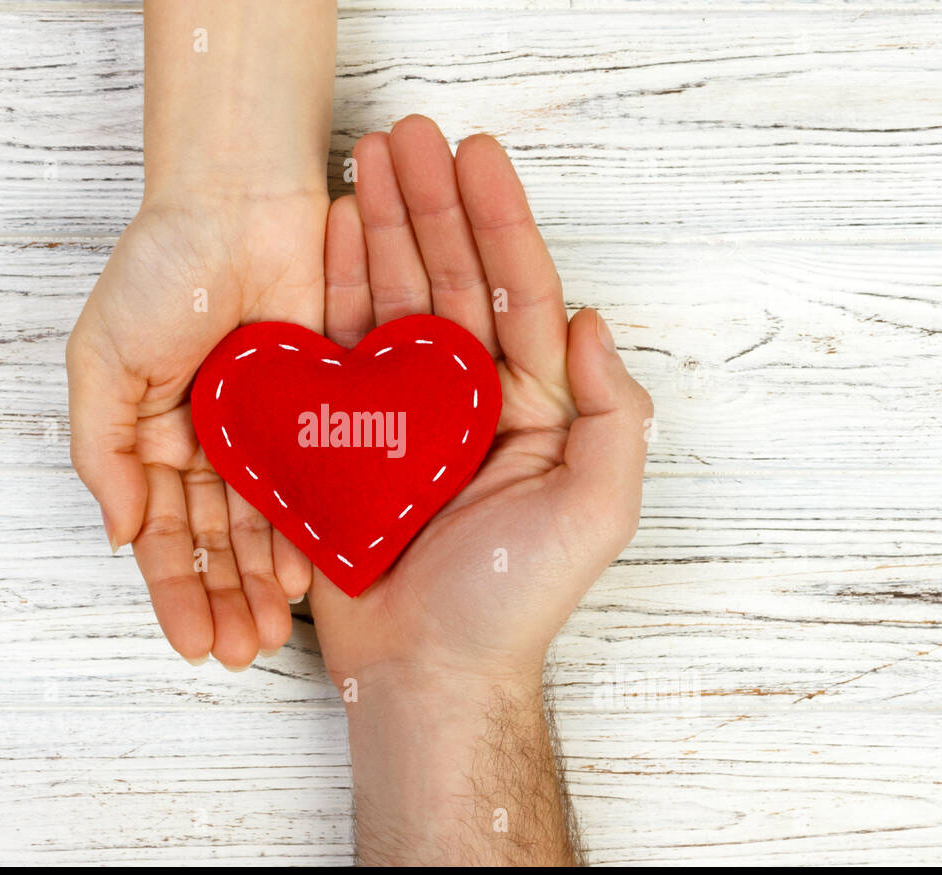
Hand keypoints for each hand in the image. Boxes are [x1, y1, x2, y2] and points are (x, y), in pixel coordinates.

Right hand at [66, 187, 326, 666]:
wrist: (237, 202)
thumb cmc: (158, 271)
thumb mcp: (101, 362)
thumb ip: (101, 450)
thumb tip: (116, 533)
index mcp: (151, 437)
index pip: (159, 533)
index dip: (173, 591)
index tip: (189, 645)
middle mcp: (208, 443)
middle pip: (212, 542)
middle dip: (221, 602)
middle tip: (236, 657)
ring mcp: (263, 430)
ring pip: (262, 524)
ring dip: (260, 583)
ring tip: (270, 637)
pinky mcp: (315, 409)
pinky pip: (310, 482)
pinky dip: (304, 529)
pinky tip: (304, 576)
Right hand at [312, 115, 652, 689]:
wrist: (424, 672)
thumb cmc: (511, 601)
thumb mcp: (596, 508)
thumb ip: (614, 414)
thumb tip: (595, 321)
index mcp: (533, 406)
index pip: (519, 292)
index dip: (499, 220)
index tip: (475, 154)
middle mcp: (469, 399)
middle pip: (450, 280)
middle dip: (429, 204)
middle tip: (402, 135)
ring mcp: (406, 414)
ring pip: (393, 301)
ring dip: (380, 230)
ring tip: (360, 165)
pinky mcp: (349, 437)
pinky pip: (342, 352)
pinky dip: (334, 292)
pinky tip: (327, 239)